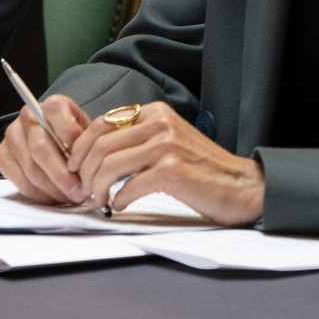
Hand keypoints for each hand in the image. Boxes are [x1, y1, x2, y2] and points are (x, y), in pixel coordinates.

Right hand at [0, 94, 90, 203]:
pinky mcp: (2, 155)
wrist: (50, 140)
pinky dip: (40, 195)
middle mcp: (28, 116)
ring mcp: (12, 135)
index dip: (69, 132)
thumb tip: (88, 159)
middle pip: (40, 148)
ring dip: (53, 190)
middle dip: (62, 176)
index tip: (82, 155)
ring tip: (69, 196)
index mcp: (51, 106)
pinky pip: (21, 182)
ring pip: (31, 170)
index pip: (56, 110)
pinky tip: (53, 195)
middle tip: (78, 191)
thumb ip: (88, 141)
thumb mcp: (86, 133)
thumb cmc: (72, 138)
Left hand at [68, 102, 264, 225]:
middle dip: (84, 171)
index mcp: (156, 112)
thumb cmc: (203, 170)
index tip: (76, 168)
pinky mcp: (172, 171)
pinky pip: (129, 186)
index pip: (101, 123)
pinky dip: (118, 199)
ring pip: (109, 165)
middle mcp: (160, 123)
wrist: (242, 187)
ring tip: (100, 200)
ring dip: (98, 187)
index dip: (81, 148)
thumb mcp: (169, 141)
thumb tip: (96, 152)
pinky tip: (120, 206)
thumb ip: (138, 139)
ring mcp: (166, 146)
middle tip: (85, 190)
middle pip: (100, 145)